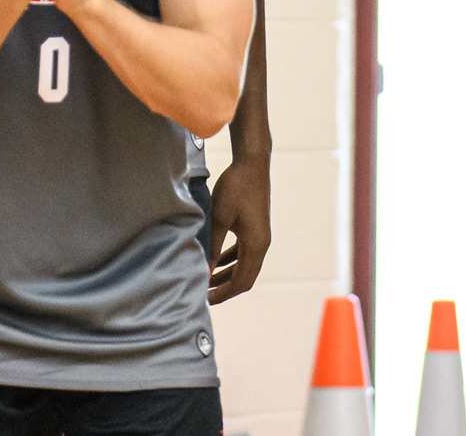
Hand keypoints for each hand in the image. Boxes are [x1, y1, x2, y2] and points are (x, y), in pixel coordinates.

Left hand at [207, 155, 271, 303]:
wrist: (252, 164)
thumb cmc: (236, 187)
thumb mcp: (220, 218)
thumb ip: (213, 246)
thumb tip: (205, 270)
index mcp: (256, 245)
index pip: (242, 281)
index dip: (224, 293)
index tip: (206, 300)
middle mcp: (262, 244)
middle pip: (245, 277)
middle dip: (225, 288)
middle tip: (203, 295)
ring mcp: (260, 237)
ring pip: (244, 265)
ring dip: (227, 275)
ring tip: (206, 281)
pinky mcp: (255, 229)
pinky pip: (244, 253)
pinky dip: (230, 261)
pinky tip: (215, 262)